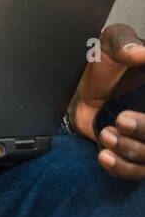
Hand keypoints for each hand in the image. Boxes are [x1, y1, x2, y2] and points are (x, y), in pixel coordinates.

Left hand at [68, 23, 144, 179]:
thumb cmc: (102, 64)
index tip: (127, 115)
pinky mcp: (136, 157)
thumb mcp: (109, 44)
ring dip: (132, 150)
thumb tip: (141, 52)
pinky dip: (123, 168)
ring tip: (107, 134)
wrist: (78, 90)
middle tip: (121, 120)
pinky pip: (138, 173)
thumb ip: (124, 43)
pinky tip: (105, 156)